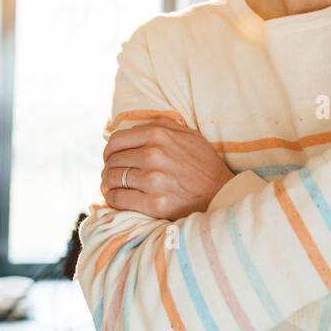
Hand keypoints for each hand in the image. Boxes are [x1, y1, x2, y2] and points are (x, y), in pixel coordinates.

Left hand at [101, 117, 234, 219]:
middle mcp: (152, 155)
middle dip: (109, 168)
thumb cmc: (203, 164)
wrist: (221, 194)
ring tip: (113, 187)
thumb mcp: (187, 134)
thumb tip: (132, 126)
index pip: (116, 140)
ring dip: (108, 184)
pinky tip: (118, 199)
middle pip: (113, 161)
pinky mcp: (154, 204)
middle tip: (112, 175)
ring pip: (112, 180)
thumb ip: (160, 125)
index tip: (110, 158)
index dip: (109, 150)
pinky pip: (119, 199)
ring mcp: (153, 181)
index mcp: (158, 135)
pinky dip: (113, 199)